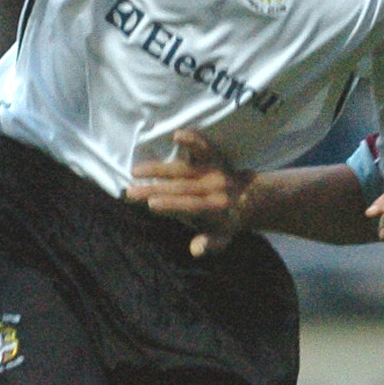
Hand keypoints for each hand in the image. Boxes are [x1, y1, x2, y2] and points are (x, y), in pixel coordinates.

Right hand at [127, 128, 253, 256]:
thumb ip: (210, 244)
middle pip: (181, 187)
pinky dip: (192, 140)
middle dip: (154, 188)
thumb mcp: (223, 238)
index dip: (172, 204)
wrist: (252, 197)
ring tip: (135, 171)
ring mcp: (215, 170)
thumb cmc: (229, 221)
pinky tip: (177, 135)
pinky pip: (203, 146)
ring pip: (183, 168)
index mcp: (217, 207)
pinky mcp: (215, 156)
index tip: (152, 203)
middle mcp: (215, 187)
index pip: (191, 205)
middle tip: (131, 192)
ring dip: (158, 168)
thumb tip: (196, 249)